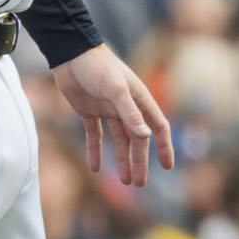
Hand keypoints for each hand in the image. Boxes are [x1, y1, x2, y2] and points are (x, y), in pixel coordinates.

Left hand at [50, 44, 173, 186]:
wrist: (70, 54)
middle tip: (139, 184)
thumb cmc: (97, 66)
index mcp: (138, 99)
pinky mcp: (89, 111)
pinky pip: (95, 135)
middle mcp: (125, 107)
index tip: (168, 166)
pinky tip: (95, 168)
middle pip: (137, 140)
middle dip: (139, 161)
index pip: (158, 126)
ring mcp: (107, 110)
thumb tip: (145, 136)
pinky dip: (96, 151)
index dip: (164, 146)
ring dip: (122, 160)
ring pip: (118, 140)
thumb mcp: (115, 89)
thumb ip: (129, 112)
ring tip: (125, 181)